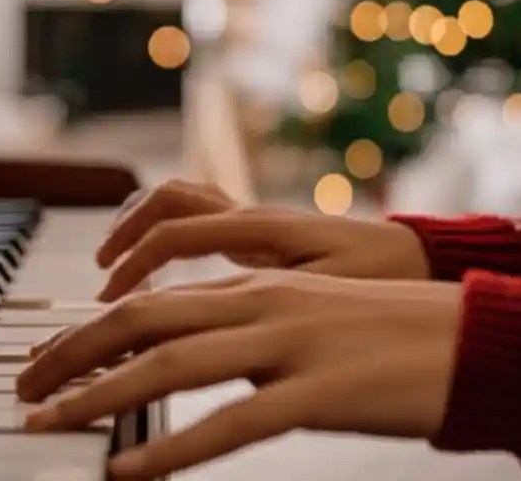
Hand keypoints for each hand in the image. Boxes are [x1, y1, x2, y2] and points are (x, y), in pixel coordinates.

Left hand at [16, 270, 460, 480]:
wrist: (483, 338)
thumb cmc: (397, 335)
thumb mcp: (312, 319)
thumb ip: (253, 334)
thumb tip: (203, 367)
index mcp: (258, 283)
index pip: (150, 299)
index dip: (88, 329)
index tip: (45, 361)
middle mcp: (262, 302)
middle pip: (140, 320)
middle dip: (70, 355)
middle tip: (22, 390)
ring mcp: (290, 344)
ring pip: (169, 363)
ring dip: (97, 396)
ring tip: (50, 425)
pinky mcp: (319, 392)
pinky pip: (229, 424)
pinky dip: (169, 447)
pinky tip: (128, 468)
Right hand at [95, 180, 431, 301]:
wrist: (416, 258)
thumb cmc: (381, 278)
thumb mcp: (325, 298)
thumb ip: (268, 300)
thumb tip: (210, 321)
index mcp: (260, 227)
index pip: (174, 232)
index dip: (133, 264)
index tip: (110, 298)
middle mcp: (248, 213)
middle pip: (164, 199)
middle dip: (122, 233)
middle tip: (103, 271)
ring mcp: (250, 218)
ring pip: (176, 199)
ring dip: (137, 225)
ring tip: (114, 265)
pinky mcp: (255, 231)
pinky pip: (195, 215)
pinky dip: (162, 231)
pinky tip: (156, 265)